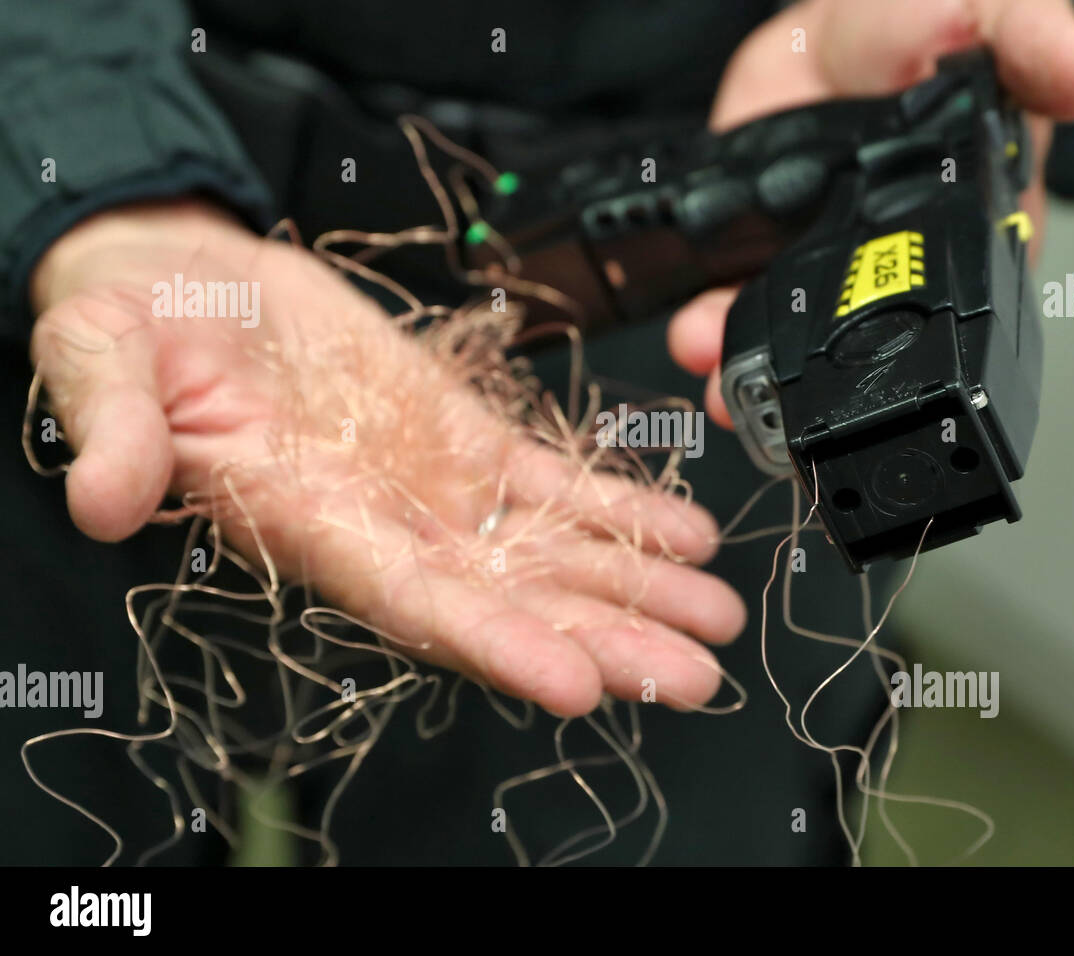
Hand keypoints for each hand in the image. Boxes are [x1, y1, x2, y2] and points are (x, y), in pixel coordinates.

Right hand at [29, 198, 744, 716]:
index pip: (411, 603)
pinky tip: (683, 533)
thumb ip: (116, 429)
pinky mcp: (462, 437)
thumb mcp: (100, 363)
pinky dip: (619, 509)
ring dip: (634, 588)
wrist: (187, 284)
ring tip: (714, 614)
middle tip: (694, 674)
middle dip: (603, 641)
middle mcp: (384, 525)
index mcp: (306, 521)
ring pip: (547, 554)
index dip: (495, 646)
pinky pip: (552, 484)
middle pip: (507, 603)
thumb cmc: (136, 329)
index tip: (578, 683)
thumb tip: (101, 498)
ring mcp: (432, 487)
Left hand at [668, 0, 1073, 425]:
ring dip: (757, 379)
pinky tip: (696, 339)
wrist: (835, 19)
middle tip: (788, 405)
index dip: (929, 357)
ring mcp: (817, 257)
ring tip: (733, 395)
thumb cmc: (924, 26)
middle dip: (821, 390)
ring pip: (793, 344)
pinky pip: (731, 301)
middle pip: (865, 349)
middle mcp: (892, 260)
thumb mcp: (993, 17)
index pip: (963, 308)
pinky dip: (708, 330)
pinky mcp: (754, 246)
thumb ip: (1028, 40)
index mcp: (969, 223)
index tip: (901, 378)